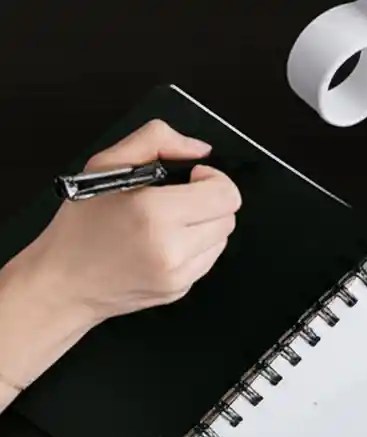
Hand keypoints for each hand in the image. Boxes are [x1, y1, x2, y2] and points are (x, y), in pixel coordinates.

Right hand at [0, 120, 238, 408]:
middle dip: (209, 202)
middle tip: (178, 199)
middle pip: (228, 216)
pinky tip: (165, 243)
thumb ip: (155, 141)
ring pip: (222, 239)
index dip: (214, 179)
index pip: (225, 194)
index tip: (194, 177)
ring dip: (205, 225)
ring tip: (168, 222)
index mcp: (153, 213)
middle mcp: (170, 248)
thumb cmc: (79, 226)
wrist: (62, 283)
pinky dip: (195, 247)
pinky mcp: (181, 290)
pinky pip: (208, 260)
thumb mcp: (105, 166)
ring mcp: (178, 275)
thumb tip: (199, 148)